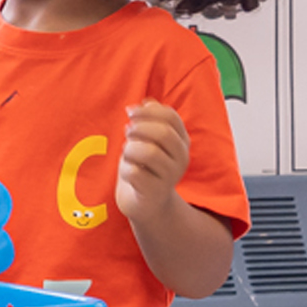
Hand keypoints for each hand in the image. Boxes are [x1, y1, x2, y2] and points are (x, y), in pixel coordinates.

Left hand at [117, 99, 189, 223]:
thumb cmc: (144, 167)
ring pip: (149, 152)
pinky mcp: (155, 191)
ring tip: (128, 155)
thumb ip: (149, 121)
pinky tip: (128, 173)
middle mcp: (181, 158)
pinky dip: (125, 168)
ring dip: (130, 149)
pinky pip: (135, 172)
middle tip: (127, 133)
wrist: (145, 204)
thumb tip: (146, 103)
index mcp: (181, 141)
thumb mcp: (148, 141)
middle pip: (162, 133)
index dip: (148, 111)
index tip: (130, 113)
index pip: (171, 117)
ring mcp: (170, 176)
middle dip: (138, 129)